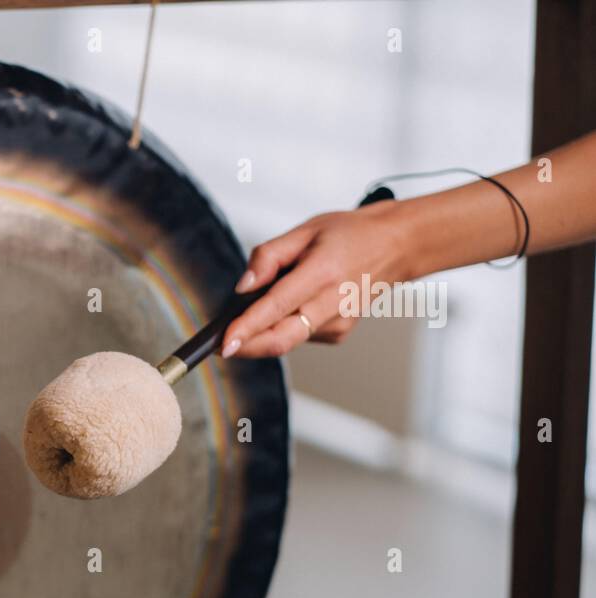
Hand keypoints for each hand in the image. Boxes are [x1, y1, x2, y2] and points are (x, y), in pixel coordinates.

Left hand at [221, 200, 415, 358]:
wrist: (396, 247)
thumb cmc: (350, 235)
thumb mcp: (306, 230)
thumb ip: (269, 257)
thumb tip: (242, 287)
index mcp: (322, 273)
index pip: (277, 308)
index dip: (247, 329)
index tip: (224, 344)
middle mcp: (333, 303)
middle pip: (281, 339)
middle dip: (246, 346)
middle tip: (220, 344)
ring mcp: (339, 323)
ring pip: (287, 339)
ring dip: (264, 330)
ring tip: (267, 303)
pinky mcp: (339, 334)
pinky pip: (299, 336)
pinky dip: (285, 325)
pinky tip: (295, 305)